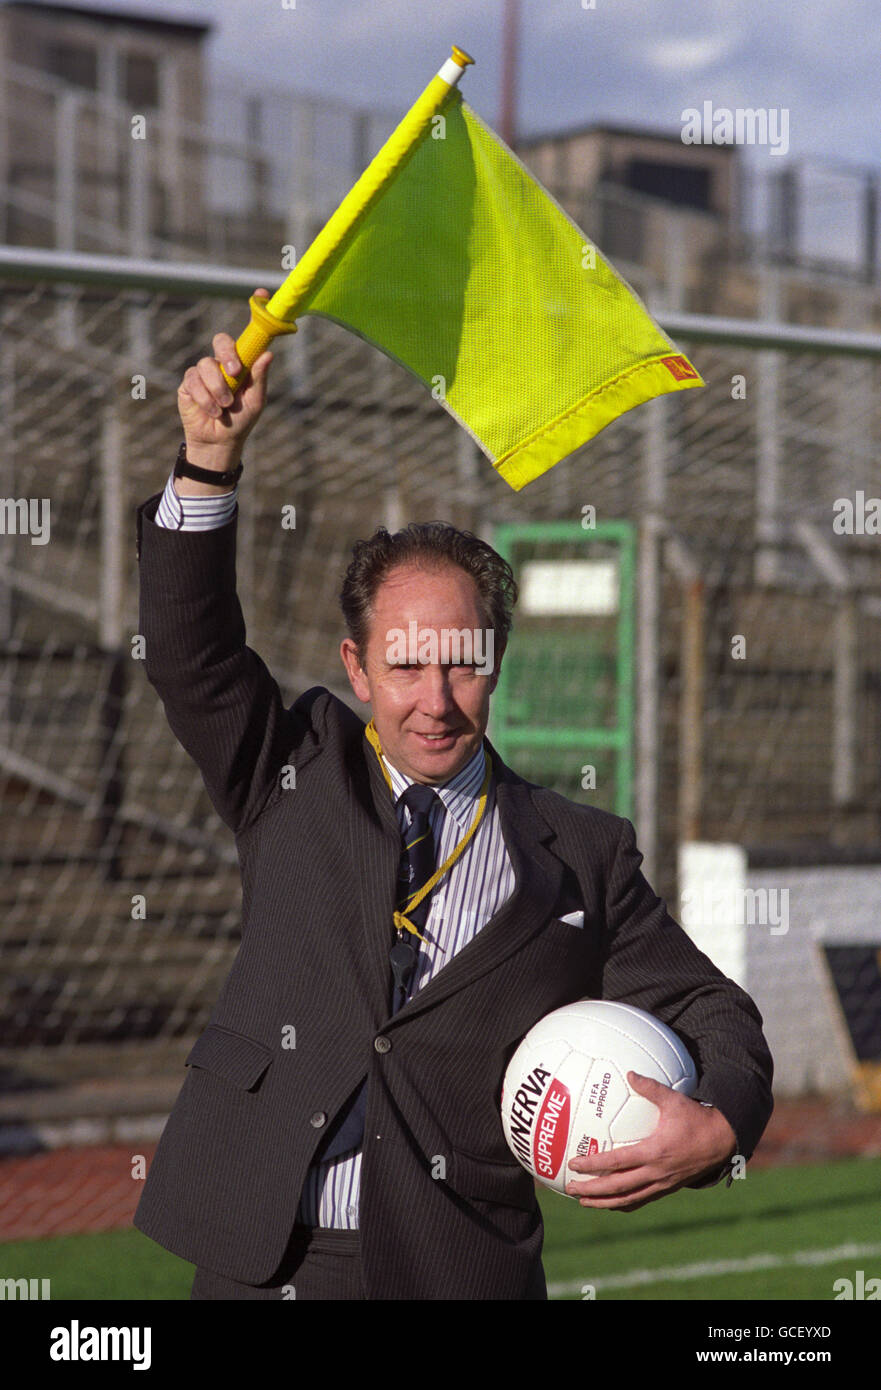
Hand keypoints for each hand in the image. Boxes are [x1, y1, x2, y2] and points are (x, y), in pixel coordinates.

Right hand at [176, 288, 273, 482]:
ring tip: (224, 407)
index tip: (261, 294)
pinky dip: (204, 397)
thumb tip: (268, 355)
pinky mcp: (189, 383)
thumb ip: (259, 378)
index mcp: (243, 362)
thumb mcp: (255, 402)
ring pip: (206, 365)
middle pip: (221, 341)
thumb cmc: (241, 421)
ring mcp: (205, 371)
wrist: (219, 442)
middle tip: (235, 374)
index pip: (248, 334)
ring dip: (217, 388)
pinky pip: (194, 380)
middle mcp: (223, 362)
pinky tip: (212, 411)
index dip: (255, 310)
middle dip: (227, 355)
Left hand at [565, 1072, 736, 1211]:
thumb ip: (651, 1087)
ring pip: (629, 1199)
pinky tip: (612, 1204)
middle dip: (592, 1191)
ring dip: (605, 1203)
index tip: (574, 1163)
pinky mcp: (669, 1188)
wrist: (723, 1142)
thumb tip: (629, 1073)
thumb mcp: (674, 1100)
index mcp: (654, 1152)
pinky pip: (642, 1199)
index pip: (617, 1162)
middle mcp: (656, 1173)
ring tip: (584, 1202)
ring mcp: (663, 1184)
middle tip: (570, 1189)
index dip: (594, 1165)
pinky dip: (625, 1204)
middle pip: (618, 1188)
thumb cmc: (697, 1119)